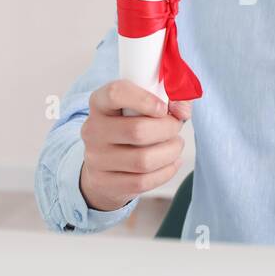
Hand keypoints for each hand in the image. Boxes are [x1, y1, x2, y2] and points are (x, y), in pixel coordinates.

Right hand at [78, 80, 189, 211]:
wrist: (104, 164)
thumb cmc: (130, 126)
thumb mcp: (144, 104)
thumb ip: (169, 98)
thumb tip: (182, 110)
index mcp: (100, 102)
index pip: (115, 93)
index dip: (145, 99)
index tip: (163, 108)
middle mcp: (93, 129)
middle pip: (137, 131)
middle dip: (168, 129)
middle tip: (176, 127)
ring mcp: (96, 158)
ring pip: (143, 160)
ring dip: (170, 152)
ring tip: (176, 145)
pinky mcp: (103, 182)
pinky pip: (142, 181)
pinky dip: (165, 172)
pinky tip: (171, 163)